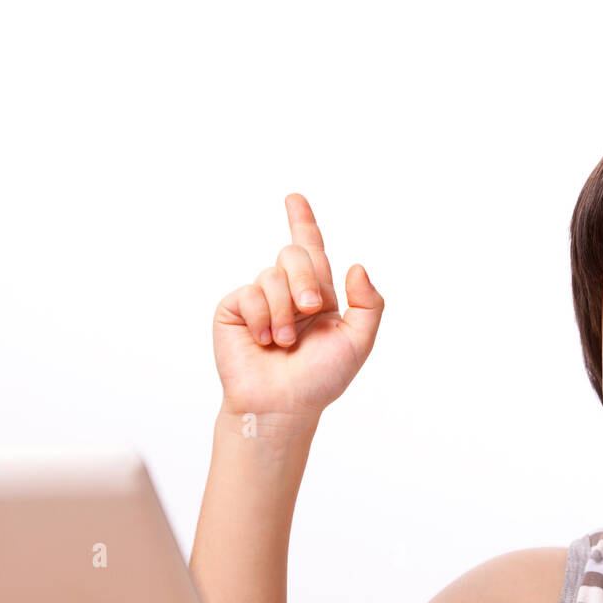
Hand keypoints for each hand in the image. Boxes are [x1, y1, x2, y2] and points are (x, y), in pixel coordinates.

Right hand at [212, 193, 383, 425]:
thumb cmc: (320, 379)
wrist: (282, 405)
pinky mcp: (234, 308)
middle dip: (305, 280)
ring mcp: (260, 300)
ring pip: (272, 275)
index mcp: (319, 297)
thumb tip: (356, 265)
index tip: (294, 197)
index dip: (302, 222)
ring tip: (284, 342)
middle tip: (310, 309)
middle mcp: (288, 293)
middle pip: (295, 255)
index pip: (312, 251)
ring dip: (284, 311)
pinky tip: (263, 341)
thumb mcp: (357, 342)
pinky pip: (250, 293)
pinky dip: (262, 318)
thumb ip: (368, 304)